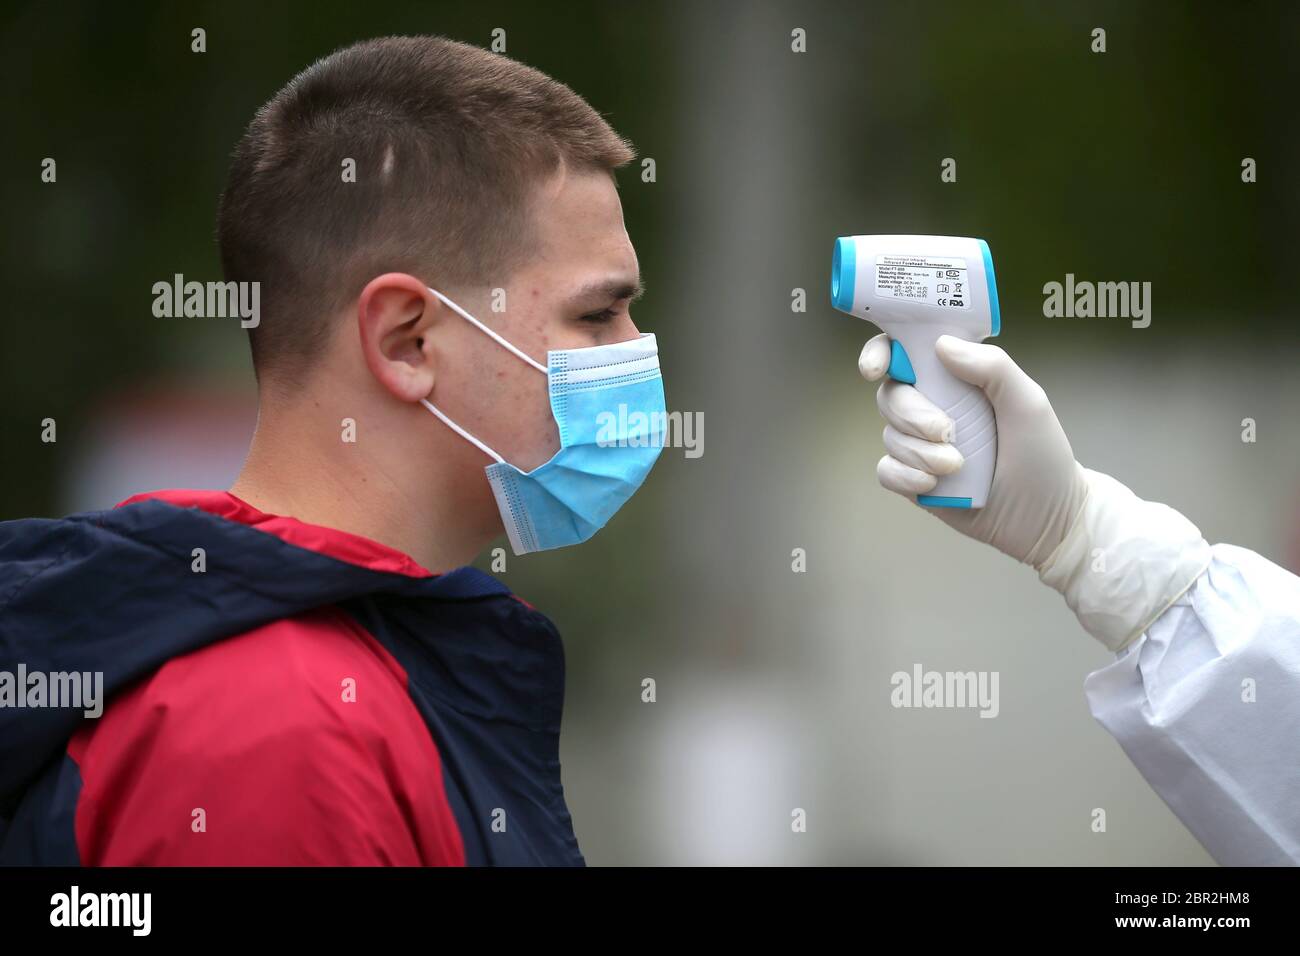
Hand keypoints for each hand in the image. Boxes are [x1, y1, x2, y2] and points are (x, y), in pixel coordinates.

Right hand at [859, 332, 1086, 570]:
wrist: (1046, 519)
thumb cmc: (1043, 456)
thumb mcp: (1028, 403)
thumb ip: (993, 367)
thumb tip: (942, 345)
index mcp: (956, 380)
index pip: (905, 353)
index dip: (880, 354)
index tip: (877, 368)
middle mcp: (932, 408)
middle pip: (891, 396)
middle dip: (912, 414)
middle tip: (948, 433)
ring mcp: (921, 446)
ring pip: (890, 436)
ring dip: (920, 453)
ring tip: (958, 467)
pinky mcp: (914, 480)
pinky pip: (887, 471)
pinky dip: (905, 477)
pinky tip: (934, 485)